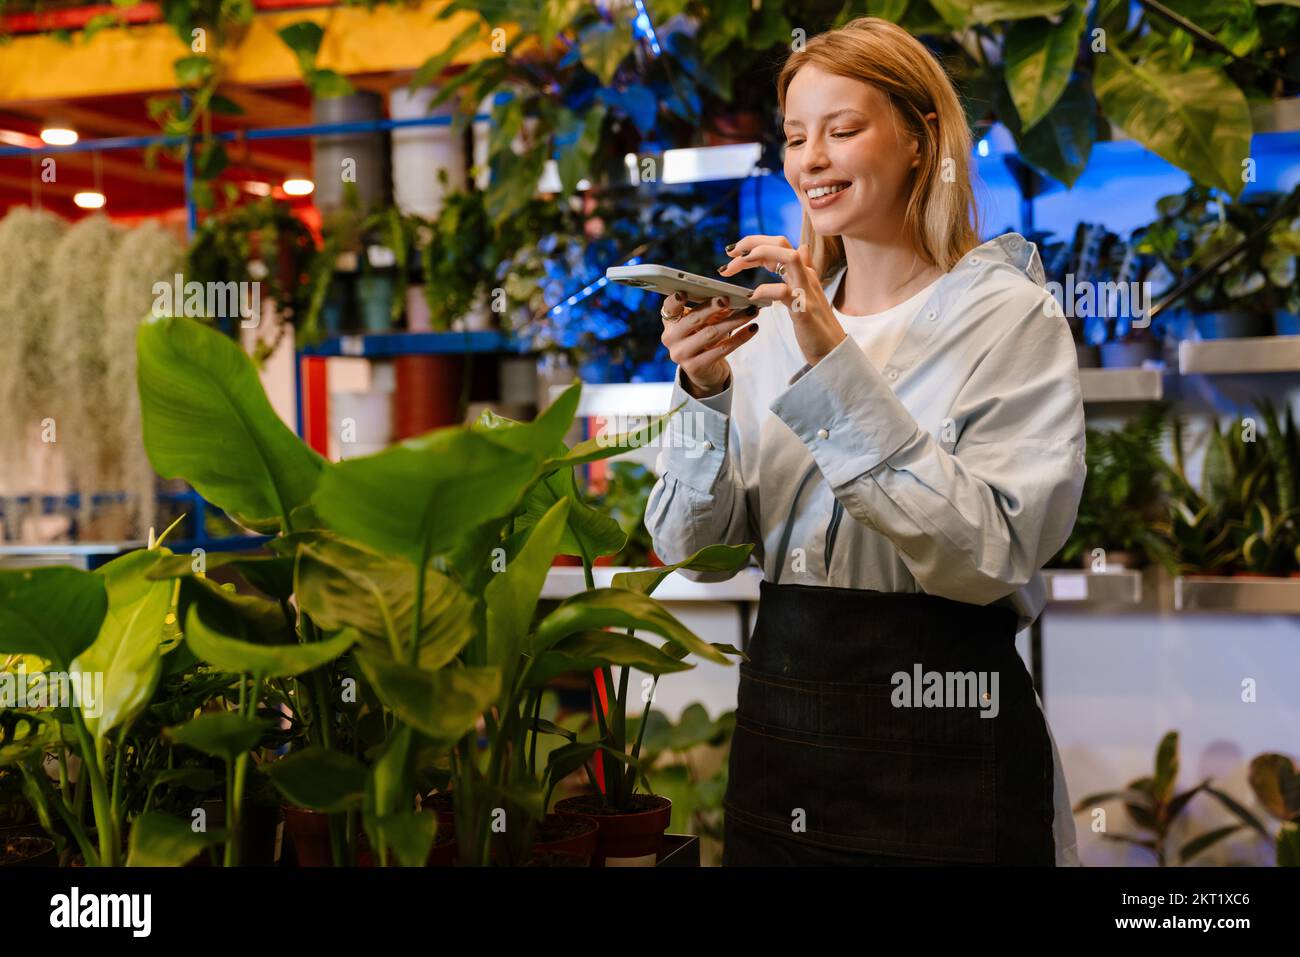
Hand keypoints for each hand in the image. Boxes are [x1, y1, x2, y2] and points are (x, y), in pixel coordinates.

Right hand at [660, 292, 759, 397]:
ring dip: (734, 321)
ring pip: (711, 333)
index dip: (675, 300)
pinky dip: (740, 337)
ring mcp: (681, 354)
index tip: (683, 292)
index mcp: (670, 323)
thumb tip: (731, 297)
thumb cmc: (703, 340)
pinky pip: (722, 349)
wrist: (704, 371)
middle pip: (694, 319)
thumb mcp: (702, 323)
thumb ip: (711, 310)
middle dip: (713, 307)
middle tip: (729, 298)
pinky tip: (752, 328)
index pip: (669, 308)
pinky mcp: (695, 367)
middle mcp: (671, 339)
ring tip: (751, 311)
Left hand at [719, 236, 846, 366]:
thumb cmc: (814, 323)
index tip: (734, 252)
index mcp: (802, 271)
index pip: (779, 244)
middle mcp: (806, 275)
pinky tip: (751, 297)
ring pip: (788, 257)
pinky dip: (764, 290)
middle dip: (752, 242)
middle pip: (781, 242)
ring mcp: (806, 290)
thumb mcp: (806, 292)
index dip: (754, 242)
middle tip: (729, 253)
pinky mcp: (803, 309)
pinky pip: (783, 292)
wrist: (831, 348)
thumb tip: (803, 247)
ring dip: (760, 253)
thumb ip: (801, 270)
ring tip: (739, 261)